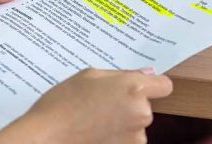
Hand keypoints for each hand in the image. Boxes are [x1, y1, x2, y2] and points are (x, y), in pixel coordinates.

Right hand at [0, 69, 172, 143]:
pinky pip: (128, 139)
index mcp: (134, 88)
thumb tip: (145, 75)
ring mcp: (135, 136)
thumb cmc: (63, 102)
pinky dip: (117, 136)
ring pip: (137, 123)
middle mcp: (141, 112)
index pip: (164, 85)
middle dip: (130, 103)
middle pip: (146, 105)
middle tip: (102, 101)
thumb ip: (121, 75)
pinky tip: (96, 131)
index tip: (140, 86)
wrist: (47, 135)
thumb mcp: (90, 76)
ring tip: (95, 118)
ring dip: (124, 121)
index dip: (153, 85)